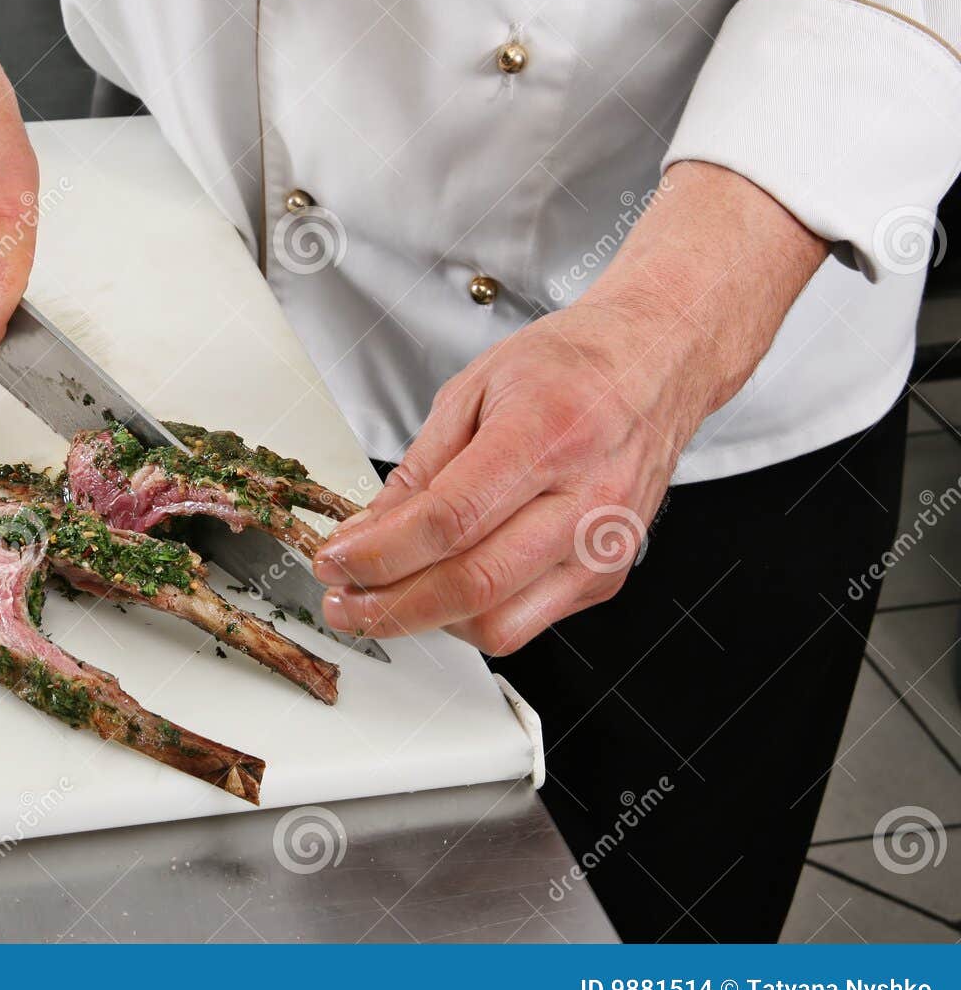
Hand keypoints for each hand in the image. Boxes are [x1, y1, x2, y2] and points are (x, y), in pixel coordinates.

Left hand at [313, 161, 830, 653]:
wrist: (656, 365)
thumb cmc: (569, 365)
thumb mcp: (474, 390)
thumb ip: (417, 471)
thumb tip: (364, 535)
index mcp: (547, 435)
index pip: (449, 522)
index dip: (379, 554)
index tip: (334, 560)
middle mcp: (586, 501)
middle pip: (471, 585)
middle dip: (388, 605)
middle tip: (341, 601)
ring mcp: (602, 548)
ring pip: (497, 624)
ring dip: (425, 621)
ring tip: (381, 597)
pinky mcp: (607, 577)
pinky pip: (525, 622)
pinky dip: (470, 616)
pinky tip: (439, 587)